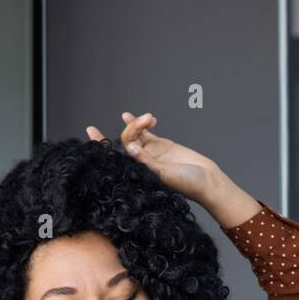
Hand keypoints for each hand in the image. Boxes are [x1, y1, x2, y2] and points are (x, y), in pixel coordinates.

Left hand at [86, 112, 218, 202]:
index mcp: (137, 175)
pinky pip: (143, 133)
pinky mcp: (160, 145)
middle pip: (125, 142)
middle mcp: (140, 164)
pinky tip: (127, 115)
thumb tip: (130, 147)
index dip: (101, 145)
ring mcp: (149, 154)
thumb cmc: (188, 184)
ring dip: (137, 124)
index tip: (91, 130)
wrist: (207, 180)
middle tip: (143, 122)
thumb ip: (147, 161)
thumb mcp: (166, 174)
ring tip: (149, 119)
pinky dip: (137, 123)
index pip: (114, 159)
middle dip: (130, 129)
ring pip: (134, 135)